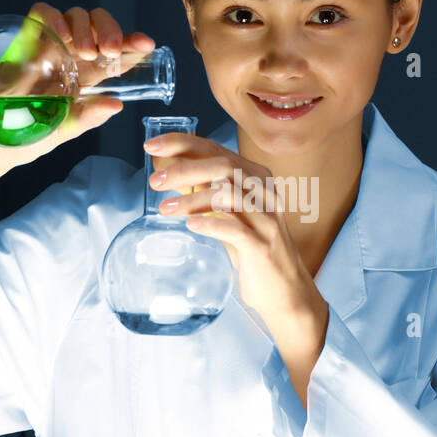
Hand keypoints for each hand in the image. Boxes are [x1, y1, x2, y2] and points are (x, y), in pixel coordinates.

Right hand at [0, 2, 155, 168]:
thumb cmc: (26, 136)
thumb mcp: (62, 129)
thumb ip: (88, 117)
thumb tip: (117, 105)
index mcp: (88, 76)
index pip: (116, 52)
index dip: (133, 44)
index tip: (146, 45)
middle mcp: (71, 57)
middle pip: (98, 26)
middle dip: (111, 30)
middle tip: (113, 50)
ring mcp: (48, 46)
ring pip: (75, 16)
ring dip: (87, 27)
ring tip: (89, 52)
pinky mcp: (25, 40)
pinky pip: (42, 14)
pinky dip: (54, 16)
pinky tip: (62, 34)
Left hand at [144, 133, 329, 404]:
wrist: (285, 292)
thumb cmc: (253, 252)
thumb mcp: (229, 215)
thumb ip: (206, 193)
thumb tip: (167, 171)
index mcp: (256, 178)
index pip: (216, 150)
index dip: (182, 144)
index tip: (151, 146)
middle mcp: (264, 192)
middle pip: (223, 166)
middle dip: (184, 169)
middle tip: (154, 181)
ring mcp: (266, 219)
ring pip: (228, 194)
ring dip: (192, 199)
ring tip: (164, 210)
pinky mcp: (263, 247)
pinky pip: (236, 229)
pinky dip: (210, 225)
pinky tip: (190, 227)